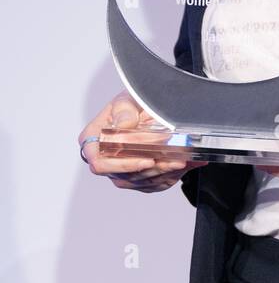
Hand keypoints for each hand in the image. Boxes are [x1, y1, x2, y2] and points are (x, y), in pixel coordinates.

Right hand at [78, 90, 206, 192]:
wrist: (147, 108)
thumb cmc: (131, 103)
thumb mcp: (126, 100)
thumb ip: (124, 111)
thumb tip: (124, 124)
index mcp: (93, 140)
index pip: (100, 163)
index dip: (123, 166)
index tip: (146, 160)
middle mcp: (105, 159)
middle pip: (124, 176)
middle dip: (152, 169)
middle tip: (172, 160)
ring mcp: (121, 170)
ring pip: (141, 181)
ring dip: (164, 172)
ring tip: (181, 160)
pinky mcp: (138, 177)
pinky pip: (153, 183)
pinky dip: (170, 175)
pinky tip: (182, 164)